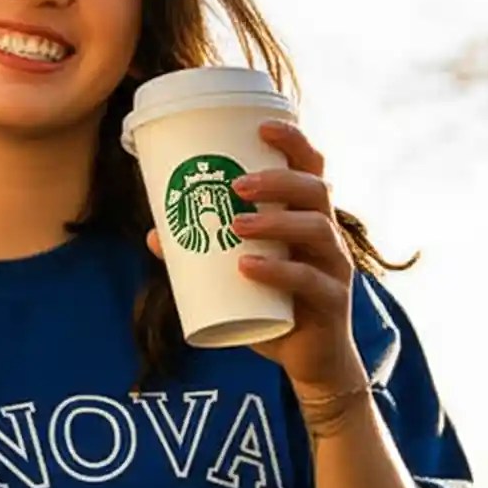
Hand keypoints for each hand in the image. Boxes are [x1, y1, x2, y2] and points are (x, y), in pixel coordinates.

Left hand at [145, 120, 368, 404]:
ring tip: (236, 224)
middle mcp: (327, 236)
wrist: (311, 360)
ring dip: (275, 221)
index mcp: (307, 217)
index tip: (262, 127)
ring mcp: (335, 267)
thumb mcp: (237, 271)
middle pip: (316, 191)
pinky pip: (311, 280)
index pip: (311, 168)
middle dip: (277, 180)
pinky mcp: (332, 302)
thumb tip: (153, 234)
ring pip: (318, 229)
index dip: (294, 142)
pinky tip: (248, 268)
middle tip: (235, 184)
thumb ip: (199, 252)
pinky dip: (278, 271)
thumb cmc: (274, 302)